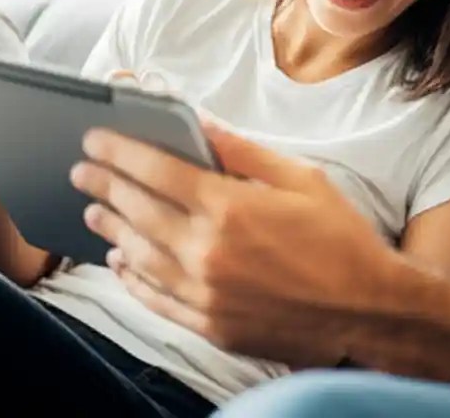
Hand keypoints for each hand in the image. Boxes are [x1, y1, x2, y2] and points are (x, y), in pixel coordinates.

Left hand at [70, 119, 398, 366]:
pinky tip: (121, 264)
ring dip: (110, 229)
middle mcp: (208, 251)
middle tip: (81, 171)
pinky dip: (132, 279)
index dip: (120, 150)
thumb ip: (245, 152)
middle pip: (137, 211)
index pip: (156, 170)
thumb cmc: (341, 240)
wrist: (368, 310)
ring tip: (93, 212)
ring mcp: (205, 292)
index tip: (96, 139)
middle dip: (104, 185)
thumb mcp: (303, 180)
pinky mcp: (210, 324)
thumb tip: (202, 123)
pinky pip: (155, 299)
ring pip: (138, 255)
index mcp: (230, 207)